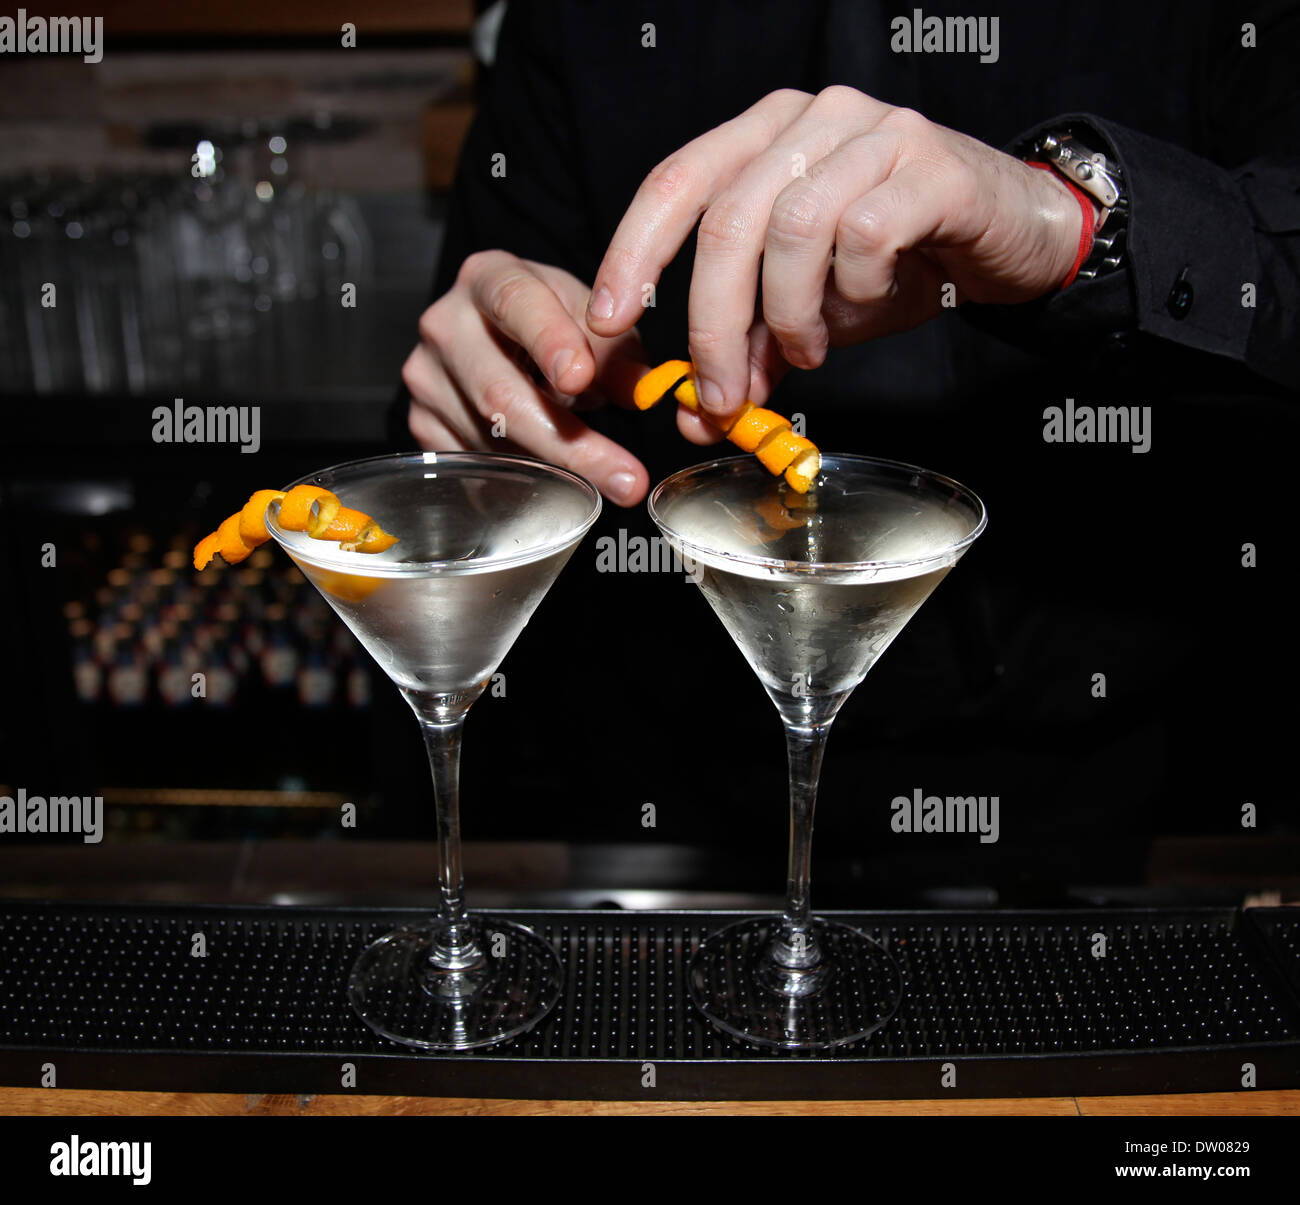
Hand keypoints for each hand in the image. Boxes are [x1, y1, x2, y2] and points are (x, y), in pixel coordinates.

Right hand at [402, 251, 657, 505]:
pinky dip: (522, 478)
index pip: (515, 303)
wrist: (498, 338)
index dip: (548, 341)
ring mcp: (426, 376)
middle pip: (500, 392)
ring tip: (603, 473)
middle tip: (625, 478)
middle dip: (569, 443)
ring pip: (492, 439)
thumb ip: (619, 355)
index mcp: (489, 277)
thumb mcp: (594, 324)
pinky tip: (556, 477)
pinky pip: (476, 463)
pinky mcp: (422, 421)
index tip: (581, 378)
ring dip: (555, 465)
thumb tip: (643, 393)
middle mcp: (446, 323)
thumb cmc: (554, 324)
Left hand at [585, 87, 1083, 417]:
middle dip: (712, 320)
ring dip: (788, 313)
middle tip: (720, 394)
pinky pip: (863, 234)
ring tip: (808, 349)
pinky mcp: (929, 164)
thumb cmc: (902, 261)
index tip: (607, 320)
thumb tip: (698, 414)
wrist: (1012, 237)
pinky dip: (851, 293)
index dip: (632, 252)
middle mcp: (812, 119)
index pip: (677, 182)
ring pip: (792, 226)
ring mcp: (873, 132)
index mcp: (765, 136)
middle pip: (728, 217)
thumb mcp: (812, 310)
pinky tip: (863, 309)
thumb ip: (753, 351)